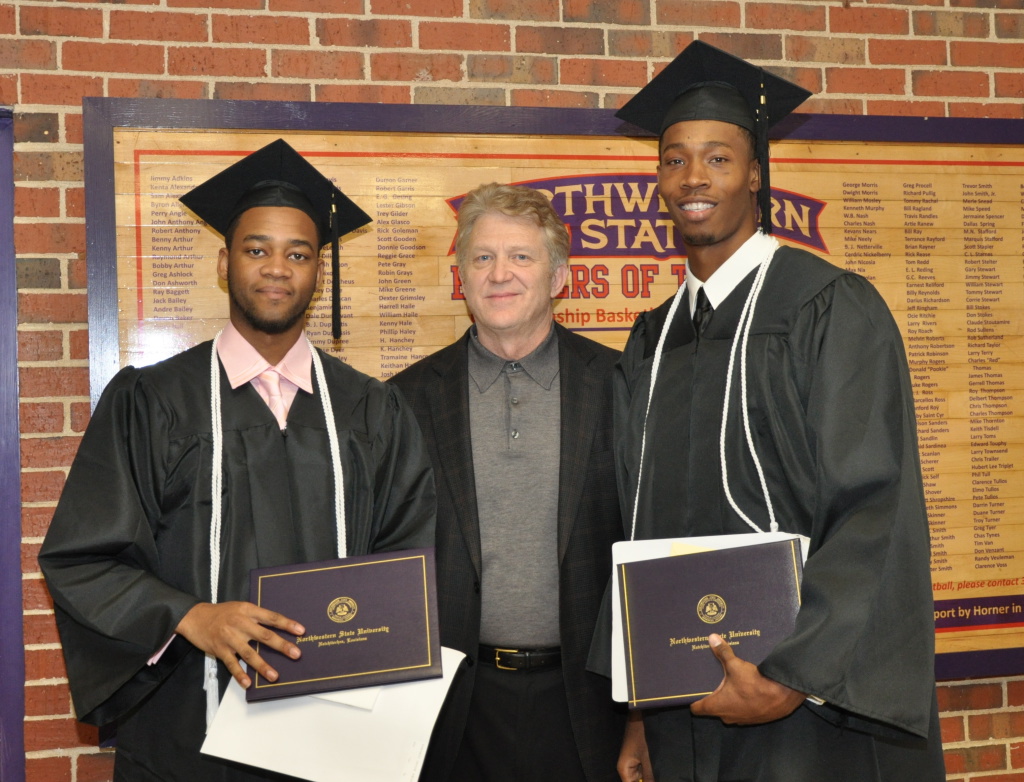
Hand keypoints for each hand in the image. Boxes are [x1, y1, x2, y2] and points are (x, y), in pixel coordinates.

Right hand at [175, 601, 304, 688]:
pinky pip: (232, 664)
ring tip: (275, 676)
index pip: (271, 617)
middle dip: (281, 645)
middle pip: (264, 635)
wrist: (195, 617)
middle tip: (296, 654)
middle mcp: (240, 623)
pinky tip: (248, 683)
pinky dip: (240, 674)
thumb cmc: (222, 612)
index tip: (301, 631)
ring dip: (263, 666)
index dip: (287, 624)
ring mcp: (230, 638)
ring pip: (249, 653)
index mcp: (248, 610)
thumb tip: (277, 627)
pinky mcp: (220, 650)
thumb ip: (256, 616)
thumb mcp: (241, 607)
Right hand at [617, 710, 654, 781]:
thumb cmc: (638, 741)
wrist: (635, 726)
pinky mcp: (633, 763)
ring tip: (648, 769)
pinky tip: (650, 774)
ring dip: (644, 778)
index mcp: (623, 770)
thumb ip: (648, 775)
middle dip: (643, 781)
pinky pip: (639, 773)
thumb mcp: (645, 759)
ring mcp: (628, 766)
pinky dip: (645, 774)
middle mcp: (624, 770)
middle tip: (651, 778)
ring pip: (637, 778)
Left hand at [690, 633, 804, 724]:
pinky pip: (742, 711)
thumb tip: (711, 638)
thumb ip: (722, 652)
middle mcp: (726, 716)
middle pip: (712, 708)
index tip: (692, 691)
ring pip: (728, 709)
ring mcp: (741, 719)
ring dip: (728, 699)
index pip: (697, 708)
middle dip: (712, 695)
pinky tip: (745, 689)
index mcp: (717, 706)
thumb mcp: (736, 665)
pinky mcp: (754, 719)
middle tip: (710, 681)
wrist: (783, 696)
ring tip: (727, 683)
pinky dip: (741, 702)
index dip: (693, 700)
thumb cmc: (754, 683)